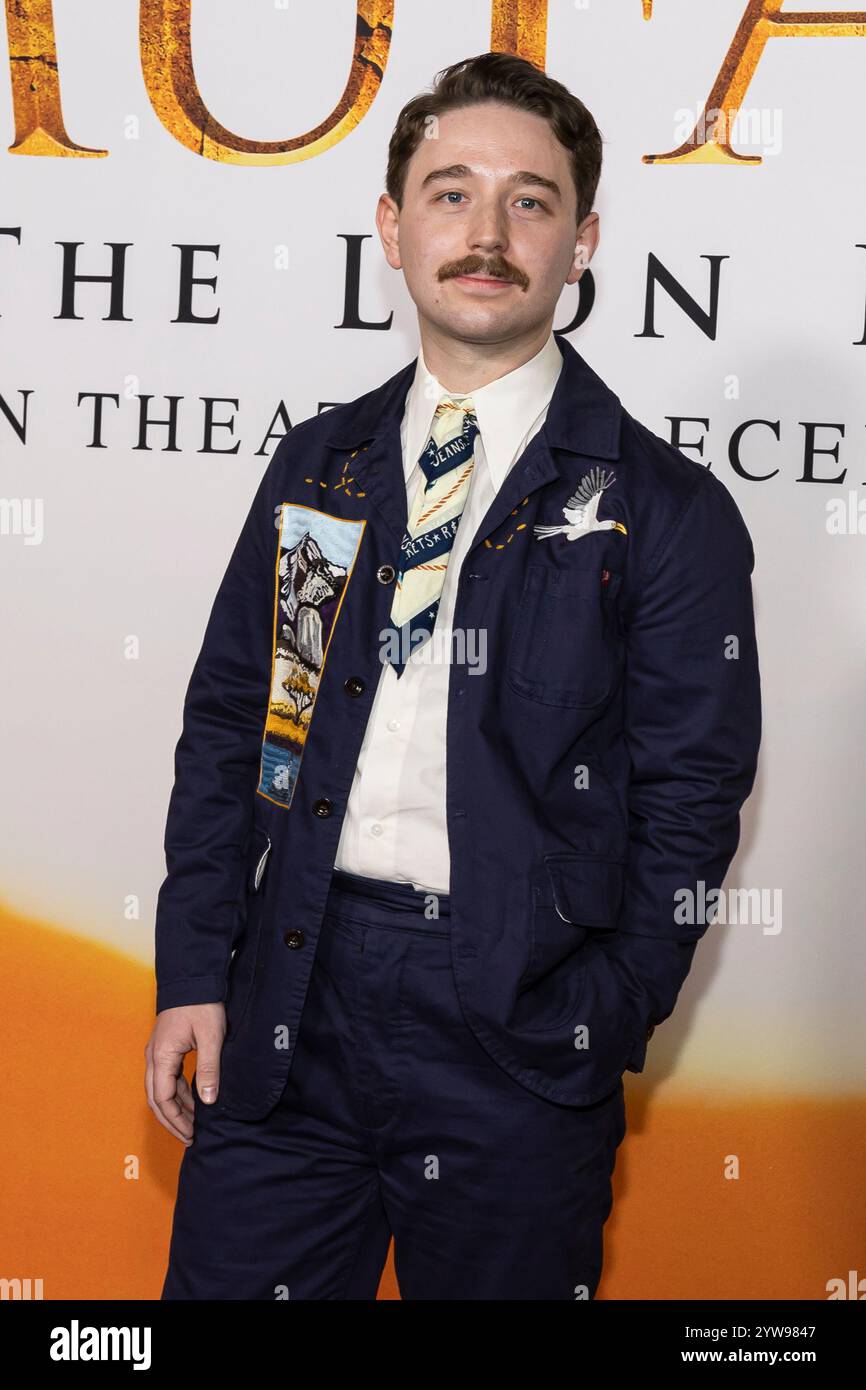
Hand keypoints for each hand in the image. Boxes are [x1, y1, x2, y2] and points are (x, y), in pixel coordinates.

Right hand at [144, 1003, 225, 1144]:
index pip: (162, 1098)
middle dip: (172, 1120)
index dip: (176, 1119)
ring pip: (161, 1090)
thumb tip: (207, 1101)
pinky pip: (167, 1078)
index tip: (191, 1134)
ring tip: (194, 1124)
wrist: (193, 979)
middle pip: (156, 1099)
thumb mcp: (210, 1037)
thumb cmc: (201, 1005)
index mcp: (161, 1056)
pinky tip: (194, 1102)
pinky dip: (178, 1094)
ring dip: (176, 1108)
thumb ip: (208, 1069)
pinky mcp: (165, 1049)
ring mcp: (157, 1053)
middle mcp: (154, 1057)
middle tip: (190, 1138)